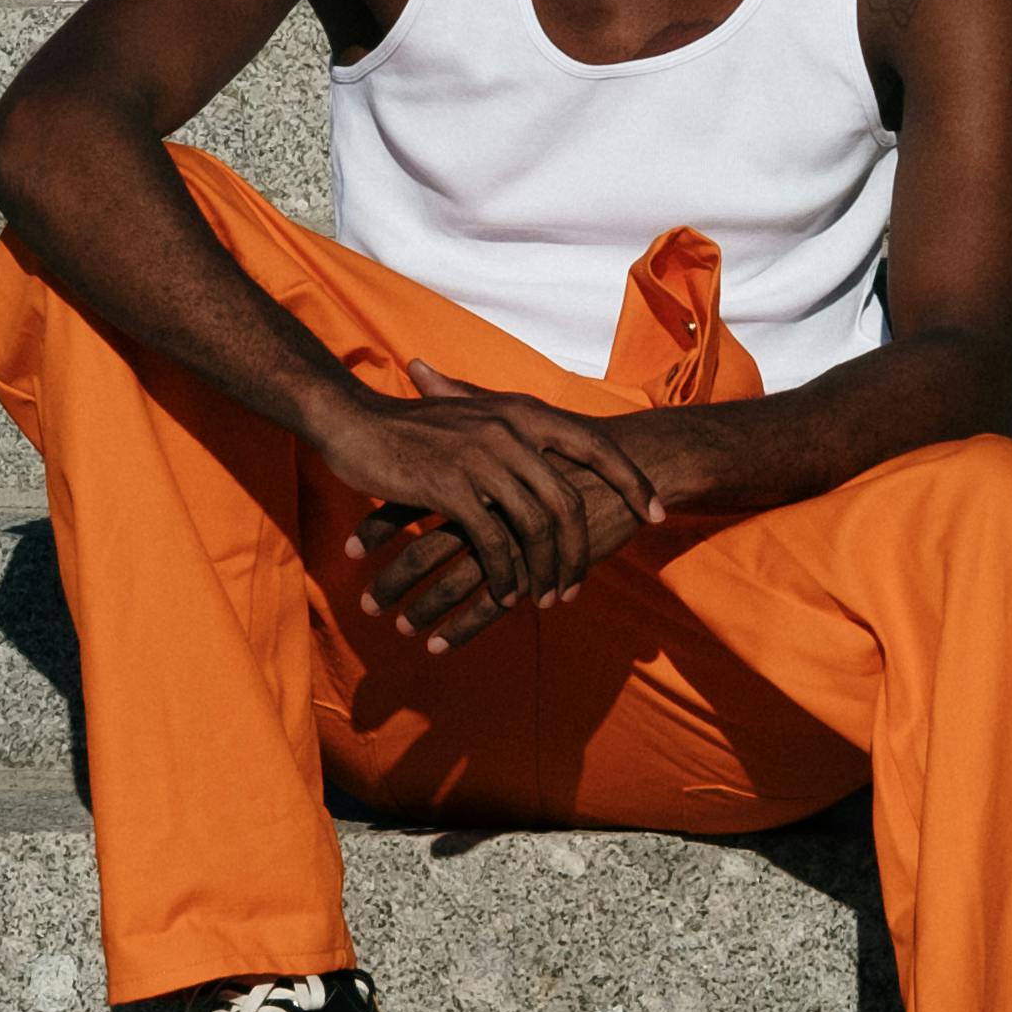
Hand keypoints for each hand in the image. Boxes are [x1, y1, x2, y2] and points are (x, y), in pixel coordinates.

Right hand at [322, 362, 670, 649]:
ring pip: (537, 527)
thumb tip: (555, 464)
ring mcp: (482, 457)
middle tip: (579, 586)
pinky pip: (494, 544)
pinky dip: (505, 576)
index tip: (657, 514)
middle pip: (570, 500)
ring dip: (545, 572)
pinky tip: (505, 597)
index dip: (633, 480)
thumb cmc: (415, 427)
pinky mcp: (451, 486)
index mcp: (523, 411)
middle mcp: (511, 428)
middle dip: (582, 552)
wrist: (354, 422)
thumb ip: (516, 435)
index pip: (596, 445)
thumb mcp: (475, 418)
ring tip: (546, 600)